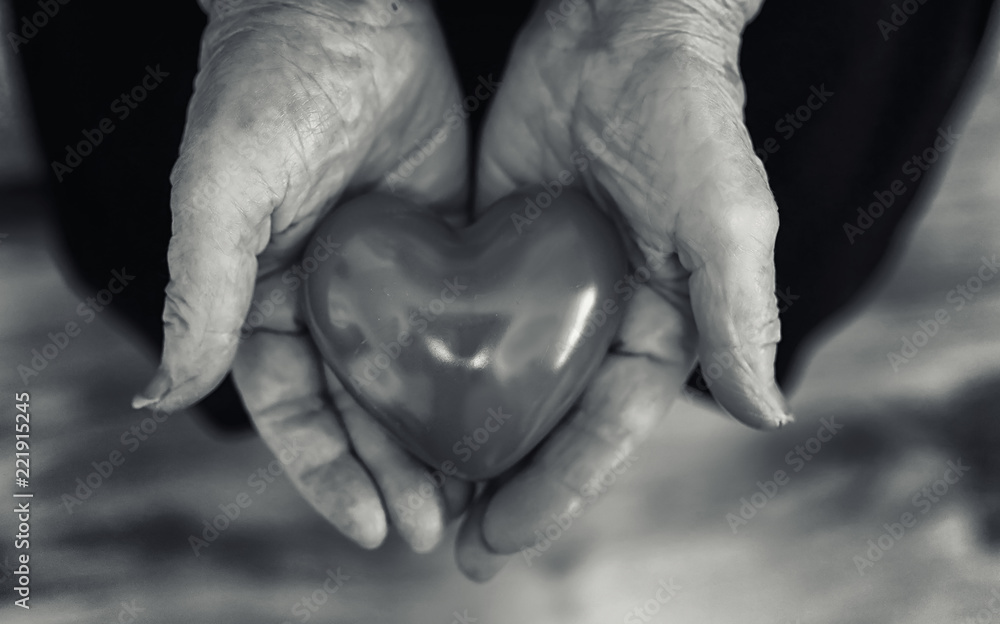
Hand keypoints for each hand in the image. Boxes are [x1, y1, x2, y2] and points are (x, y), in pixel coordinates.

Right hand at [133, 0, 472, 551]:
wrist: (347, 7)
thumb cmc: (269, 86)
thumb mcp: (222, 190)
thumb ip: (200, 291)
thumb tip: (164, 394)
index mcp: (263, 298)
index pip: (291, 407)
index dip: (327, 470)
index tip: (371, 524)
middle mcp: (326, 300)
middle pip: (359, 407)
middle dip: (392, 471)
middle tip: (433, 527)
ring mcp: (389, 279)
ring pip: (415, 378)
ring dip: (440, 440)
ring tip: (476, 498)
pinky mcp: (444, 247)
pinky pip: (465, 322)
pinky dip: (483, 373)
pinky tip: (512, 416)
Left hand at [456, 0, 791, 578]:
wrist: (618, 26)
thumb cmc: (686, 114)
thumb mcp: (724, 214)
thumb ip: (740, 312)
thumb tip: (769, 414)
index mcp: (655, 328)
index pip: (604, 430)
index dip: (557, 490)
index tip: (503, 537)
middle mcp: (597, 321)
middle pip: (546, 424)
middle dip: (504, 488)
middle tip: (453, 546)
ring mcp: (540, 290)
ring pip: (496, 387)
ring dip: (460, 444)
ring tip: (413, 499)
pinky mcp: (490, 252)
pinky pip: (457, 325)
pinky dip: (430, 372)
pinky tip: (390, 408)